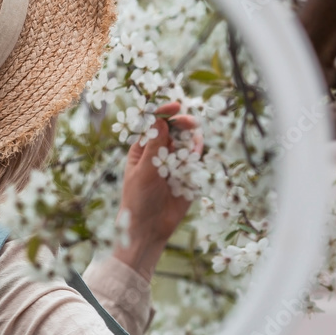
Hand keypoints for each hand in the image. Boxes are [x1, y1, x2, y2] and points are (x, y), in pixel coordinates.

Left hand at [111, 101, 201, 281]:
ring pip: (186, 143)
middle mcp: (159, 152)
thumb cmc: (138, 199)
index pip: (154, 124)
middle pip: (173, 130)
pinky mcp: (187, 176)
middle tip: (190, 123)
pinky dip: (197, 155)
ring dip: (191, 138)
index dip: (164, 112)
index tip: (175, 105)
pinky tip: (197, 154)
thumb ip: (154, 146)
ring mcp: (174, 164)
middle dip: (182, 123)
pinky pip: (195, 160)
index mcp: (142, 148)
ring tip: (194, 140)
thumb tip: (160, 119)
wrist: (149, 228)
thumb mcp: (144, 170)